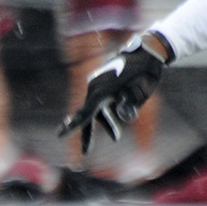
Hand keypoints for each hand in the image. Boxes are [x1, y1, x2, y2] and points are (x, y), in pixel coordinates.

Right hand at [57, 33, 166, 153]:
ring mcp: (98, 86)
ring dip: (105, 124)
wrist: (146, 52)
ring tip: (116, 138)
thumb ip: (131, 103)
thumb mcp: (142, 90)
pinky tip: (115, 128)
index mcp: (102, 90)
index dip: (74, 126)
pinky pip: (101, 105)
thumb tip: (123, 115)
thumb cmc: (145, 72)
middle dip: (87, 133)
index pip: (86, 112)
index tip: (60, 135)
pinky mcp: (103, 86)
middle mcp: (95, 88)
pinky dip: (107, 116)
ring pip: (96, 111)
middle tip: (85, 153)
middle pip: (87, 114)